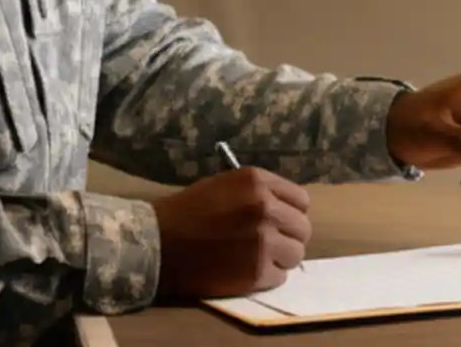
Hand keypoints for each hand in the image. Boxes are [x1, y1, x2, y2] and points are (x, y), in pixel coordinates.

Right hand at [151, 167, 311, 298]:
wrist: (158, 243)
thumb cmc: (187, 211)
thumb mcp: (225, 185)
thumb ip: (259, 193)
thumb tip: (285, 208)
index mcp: (257, 182)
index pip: (301, 200)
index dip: (292, 212)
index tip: (282, 221)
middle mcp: (266, 209)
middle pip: (302, 228)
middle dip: (289, 236)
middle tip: (270, 243)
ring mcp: (263, 241)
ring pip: (295, 254)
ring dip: (280, 258)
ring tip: (258, 258)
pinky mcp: (256, 272)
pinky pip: (280, 276)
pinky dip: (267, 276)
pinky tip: (247, 270)